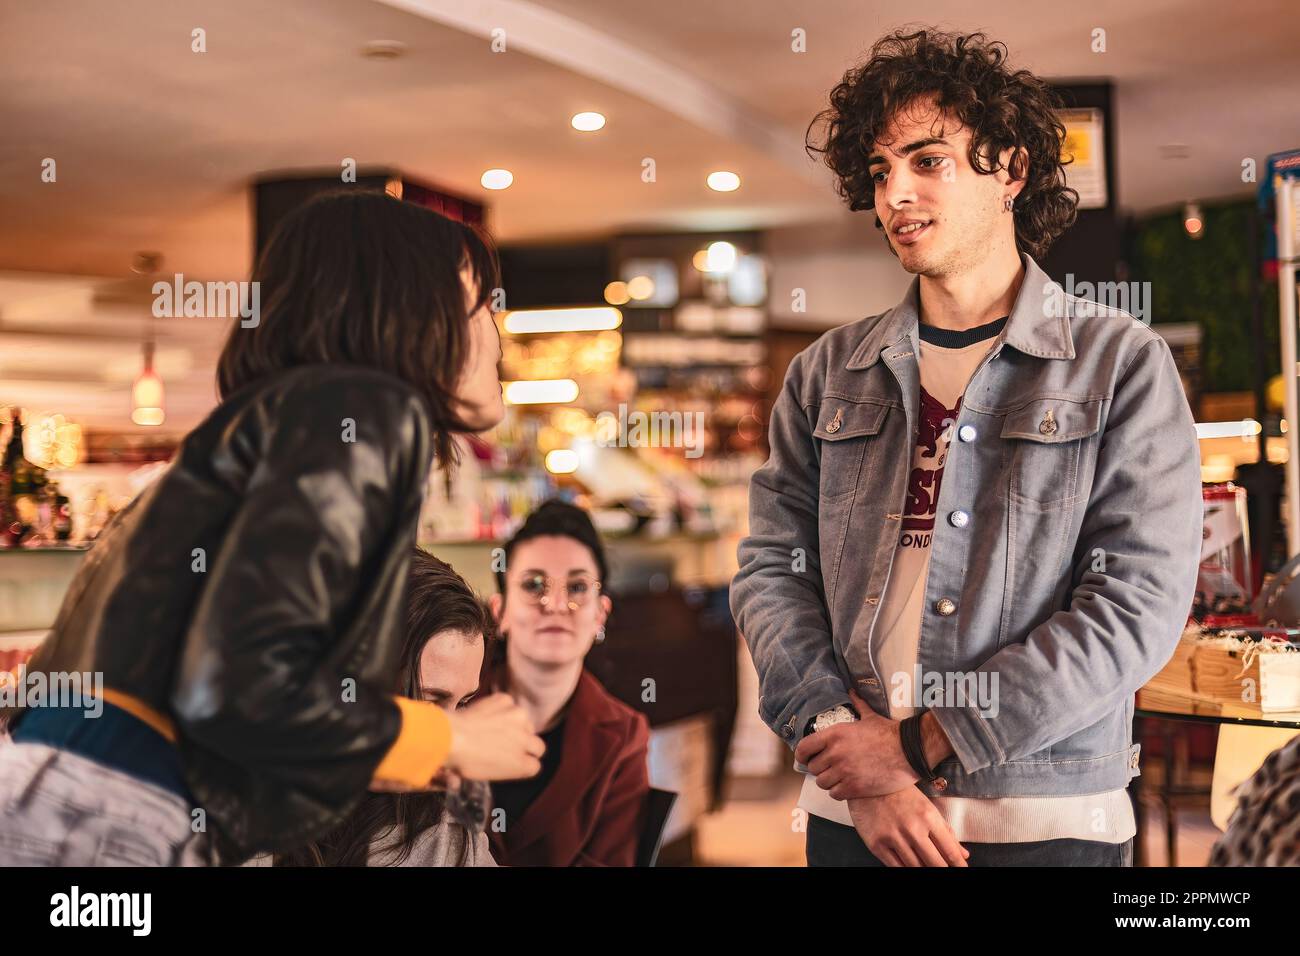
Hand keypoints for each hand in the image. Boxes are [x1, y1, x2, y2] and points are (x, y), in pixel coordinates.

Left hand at [445, 693, 544, 780]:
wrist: (450, 736)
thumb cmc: (464, 762)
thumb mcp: (488, 775)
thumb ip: (506, 768)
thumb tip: (502, 760)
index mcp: (523, 765)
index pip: (535, 765)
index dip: (523, 762)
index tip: (513, 760)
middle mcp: (526, 741)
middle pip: (538, 746)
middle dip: (526, 745)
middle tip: (508, 744)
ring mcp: (518, 717)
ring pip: (525, 722)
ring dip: (515, 724)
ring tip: (493, 727)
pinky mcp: (506, 700)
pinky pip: (508, 704)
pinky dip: (500, 708)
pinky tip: (486, 714)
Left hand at [794, 690, 915, 798]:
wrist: (909, 751)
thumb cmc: (890, 733)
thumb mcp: (870, 716)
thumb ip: (857, 704)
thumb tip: (852, 690)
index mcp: (834, 734)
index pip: (803, 748)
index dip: (802, 755)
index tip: (806, 758)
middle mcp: (835, 753)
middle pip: (813, 767)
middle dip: (819, 768)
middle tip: (829, 768)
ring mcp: (844, 771)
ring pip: (822, 782)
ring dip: (828, 781)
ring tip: (837, 777)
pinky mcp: (854, 787)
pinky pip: (835, 794)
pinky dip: (838, 791)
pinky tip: (846, 786)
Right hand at [847, 789, 969, 866]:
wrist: (866, 782)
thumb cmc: (899, 792)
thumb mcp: (927, 806)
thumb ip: (946, 831)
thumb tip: (963, 853)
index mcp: (928, 817)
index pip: (950, 851)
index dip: (959, 865)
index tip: (962, 869)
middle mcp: (912, 829)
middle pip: (935, 863)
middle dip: (942, 869)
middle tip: (944, 869)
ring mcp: (893, 837)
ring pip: (916, 867)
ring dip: (923, 869)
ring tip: (926, 865)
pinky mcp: (877, 844)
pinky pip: (896, 867)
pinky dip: (905, 869)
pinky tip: (910, 865)